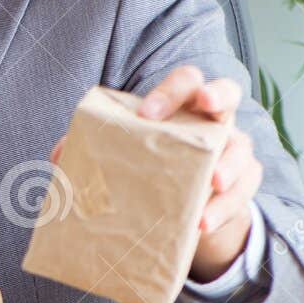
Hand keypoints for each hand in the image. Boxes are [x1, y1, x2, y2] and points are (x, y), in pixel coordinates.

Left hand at [49, 66, 259, 281]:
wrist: (184, 208)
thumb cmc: (151, 165)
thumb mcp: (125, 154)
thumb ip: (94, 149)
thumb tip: (60, 156)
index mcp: (182, 106)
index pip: (185, 80)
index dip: (170, 90)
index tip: (146, 114)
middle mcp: (213, 120)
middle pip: (227, 93)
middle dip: (217, 94)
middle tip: (205, 104)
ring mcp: (234, 150)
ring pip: (242, 148)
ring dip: (228, 166)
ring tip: (211, 185)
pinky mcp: (243, 185)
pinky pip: (243, 192)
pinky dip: (224, 208)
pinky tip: (203, 222)